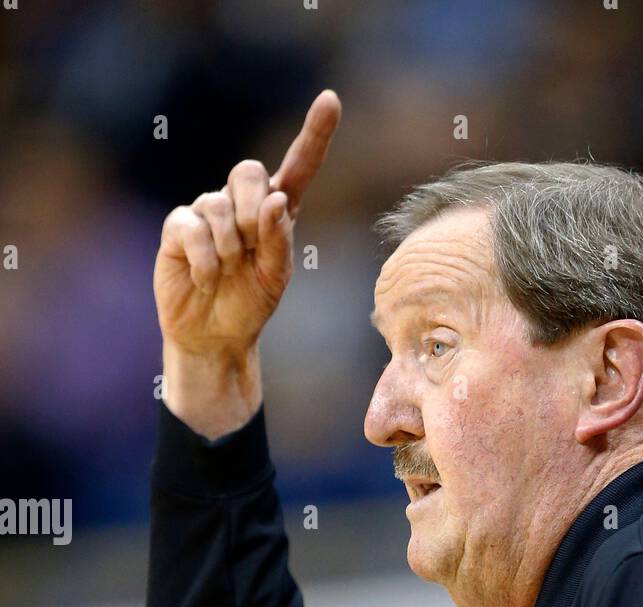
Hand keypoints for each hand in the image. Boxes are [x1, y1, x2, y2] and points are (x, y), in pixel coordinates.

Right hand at [154, 89, 340, 356]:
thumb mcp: (275, 277)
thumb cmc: (250, 302)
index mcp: (275, 211)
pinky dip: (205, 261)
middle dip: (252, 211)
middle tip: (249, 247)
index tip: (330, 100)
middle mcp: (239, 203)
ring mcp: (206, 211)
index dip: (314, 134)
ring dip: (228, 249)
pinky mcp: (178, 228)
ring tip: (226, 273)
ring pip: (219, 206)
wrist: (214, 335)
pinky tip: (205, 279)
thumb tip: (275, 199)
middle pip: (248, 171)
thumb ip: (278, 240)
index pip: (298, 166)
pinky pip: (193, 229)